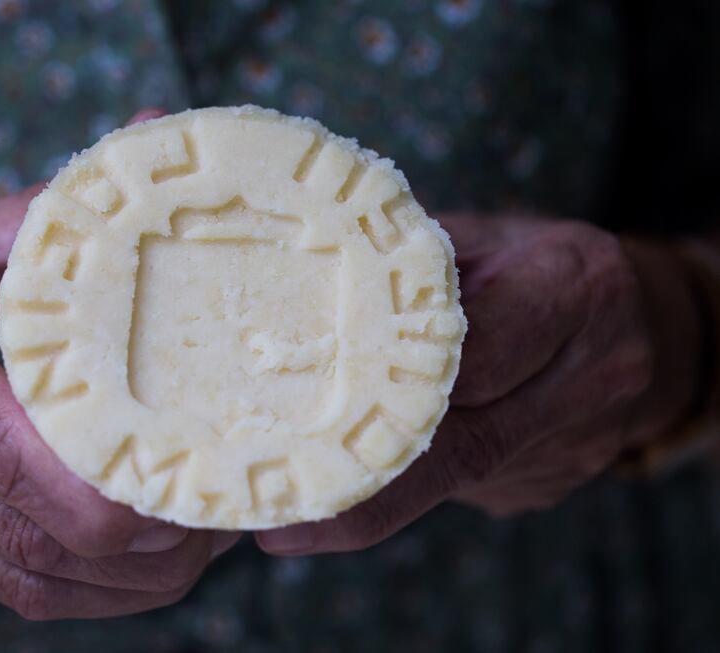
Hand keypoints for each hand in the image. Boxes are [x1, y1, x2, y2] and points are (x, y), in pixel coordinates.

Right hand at [0, 110, 238, 618]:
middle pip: (28, 528)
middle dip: (136, 541)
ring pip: (28, 577)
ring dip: (127, 581)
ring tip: (202, 547)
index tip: (180, 474)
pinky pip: (11, 591)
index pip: (1, 443)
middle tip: (216, 508)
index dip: (96, 482)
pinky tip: (147, 570)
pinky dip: (89, 595)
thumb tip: (147, 142)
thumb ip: (40, 211)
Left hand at [257, 214, 702, 553]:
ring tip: (294, 516)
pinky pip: (472, 487)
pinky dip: (410, 488)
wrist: (634, 317)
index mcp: (576, 287)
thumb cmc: (529, 261)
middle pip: (465, 444)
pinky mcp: (559, 477)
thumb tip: (302, 299)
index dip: (386, 388)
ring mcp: (582, 437)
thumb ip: (411, 267)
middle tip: (282, 519)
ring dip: (374, 500)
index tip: (305, 420)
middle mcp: (594, 371)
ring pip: (460, 478)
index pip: (471, 353)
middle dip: (366, 488)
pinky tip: (360, 481)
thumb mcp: (480, 237)